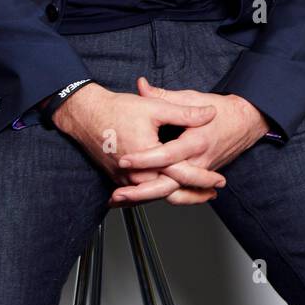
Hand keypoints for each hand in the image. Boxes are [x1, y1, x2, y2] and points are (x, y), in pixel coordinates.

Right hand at [51, 82, 226, 205]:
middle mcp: (136, 175)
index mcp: (149, 158)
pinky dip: (158, 194)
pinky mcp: (118, 180)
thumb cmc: (117, 110)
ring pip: (156, 196)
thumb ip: (185, 113)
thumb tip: (210, 113)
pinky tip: (168, 192)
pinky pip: (142, 194)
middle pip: (171, 192)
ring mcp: (125, 181)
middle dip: (194, 194)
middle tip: (213, 192)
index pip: (182, 175)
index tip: (219, 181)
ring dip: (178, 196)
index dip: (203, 178)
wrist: (85, 115)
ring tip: (198, 195)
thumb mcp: (155, 108)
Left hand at [108, 78, 268, 206]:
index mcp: (196, 141)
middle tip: (118, 193)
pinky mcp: (201, 177)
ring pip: (174, 194)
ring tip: (124, 201)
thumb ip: (164, 95)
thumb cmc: (222, 109)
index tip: (124, 160)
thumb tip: (142, 86)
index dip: (144, 159)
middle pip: (169, 184)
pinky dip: (163, 200)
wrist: (246, 122)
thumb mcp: (192, 97)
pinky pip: (183, 194)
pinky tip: (145, 202)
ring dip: (149, 200)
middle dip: (141, 192)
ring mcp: (201, 173)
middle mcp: (199, 161)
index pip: (166, 155)